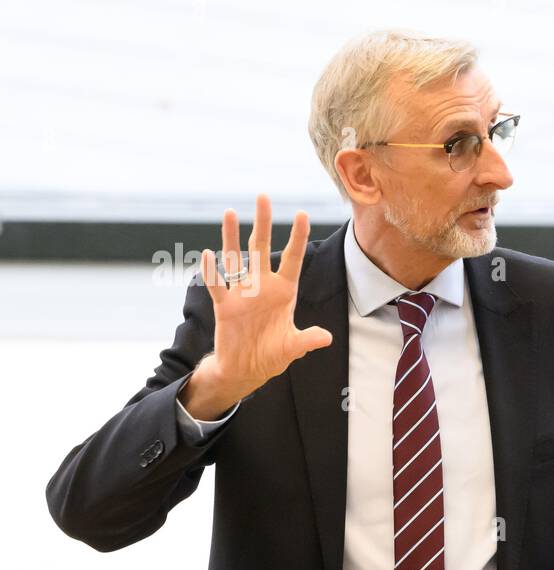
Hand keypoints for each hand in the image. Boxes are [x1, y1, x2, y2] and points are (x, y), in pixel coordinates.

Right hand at [195, 194, 331, 405]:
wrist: (247, 369)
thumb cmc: (272, 354)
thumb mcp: (293, 347)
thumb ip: (307, 340)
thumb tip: (326, 338)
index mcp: (284, 292)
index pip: (293, 259)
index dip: (297, 237)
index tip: (302, 213)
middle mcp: (262, 287)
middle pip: (262, 249)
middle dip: (263, 223)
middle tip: (263, 196)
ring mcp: (242, 294)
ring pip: (235, 259)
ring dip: (231, 237)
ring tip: (230, 212)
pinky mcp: (224, 306)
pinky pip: (217, 285)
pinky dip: (212, 272)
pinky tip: (208, 254)